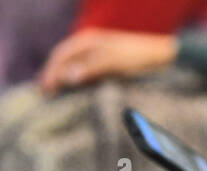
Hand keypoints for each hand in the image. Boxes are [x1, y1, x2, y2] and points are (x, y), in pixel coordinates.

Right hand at [39, 29, 176, 91]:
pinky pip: (85, 73)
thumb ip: (91, 67)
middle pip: (64, 60)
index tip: (45, 89)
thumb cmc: (138, 56)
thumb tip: (68, 77)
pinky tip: (75, 92)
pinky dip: (77, 82)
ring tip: (54, 95)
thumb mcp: (114, 61)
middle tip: (43, 94)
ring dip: (63, 79)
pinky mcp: (106, 65)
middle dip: (53, 75)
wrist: (162, 56)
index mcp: (88, 40)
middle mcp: (89, 45)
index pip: (61, 55)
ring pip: (73, 67)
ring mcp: (97, 55)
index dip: (51, 72)